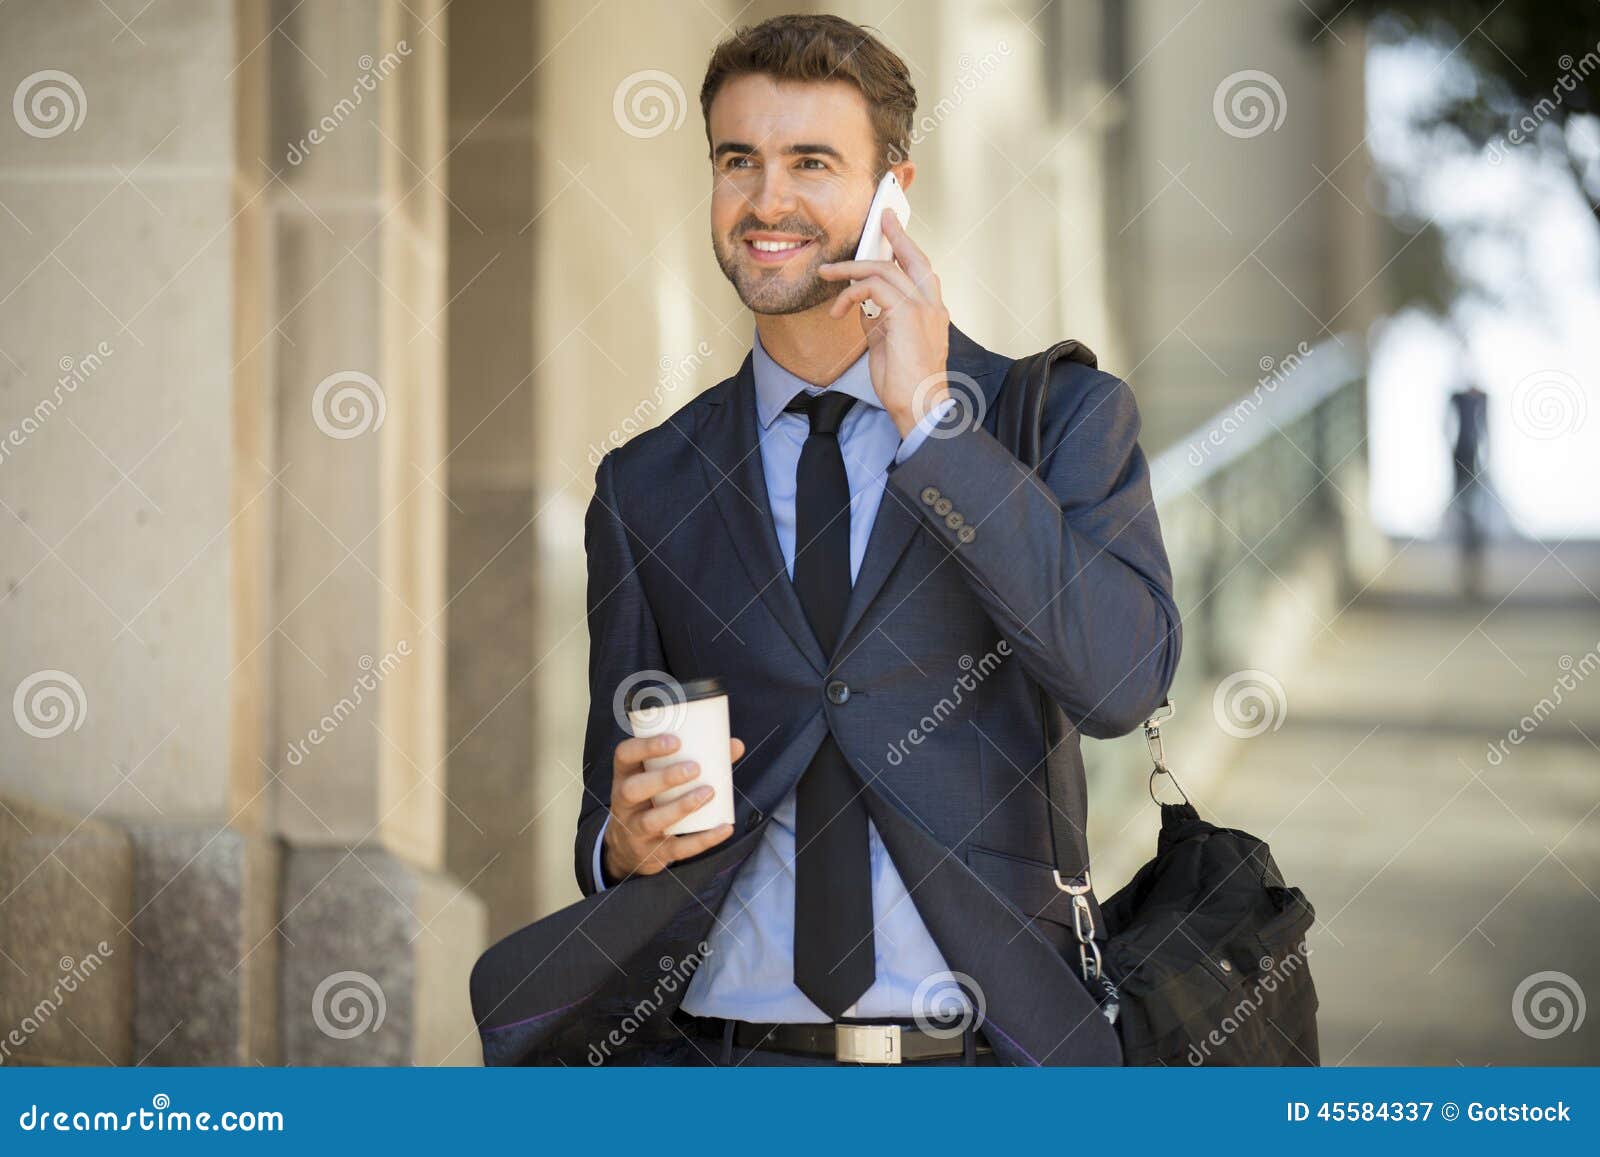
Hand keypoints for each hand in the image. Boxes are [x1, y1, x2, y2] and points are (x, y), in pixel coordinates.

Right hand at [601, 733, 744, 883]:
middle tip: (695, 768)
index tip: (675, 741)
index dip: (645, 746)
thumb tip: (735, 745)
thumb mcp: (658, 779)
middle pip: (633, 789)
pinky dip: (702, 839)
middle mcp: (624, 803)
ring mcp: (635, 830)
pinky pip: (676, 848)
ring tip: (708, 793)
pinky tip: (724, 828)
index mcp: (625, 776)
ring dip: (681, 806)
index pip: (625, 755)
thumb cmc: (652, 800)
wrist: (628, 848)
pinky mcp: (652, 853)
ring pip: (651, 821)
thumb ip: (694, 760)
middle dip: (664, 778)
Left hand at [818, 207, 950, 437]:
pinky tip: (838, 308)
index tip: (891, 231)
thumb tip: (862, 305)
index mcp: (931, 312)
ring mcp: (923, 309)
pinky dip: (851, 292)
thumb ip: (879, 320)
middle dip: (895, 234)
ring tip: (828, 273)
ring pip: (885, 270)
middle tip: (881, 217)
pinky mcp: (907, 315)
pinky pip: (874, 287)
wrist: (919, 407)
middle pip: (913, 257)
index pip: (921, 270)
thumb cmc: (905, 384)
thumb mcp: (887, 345)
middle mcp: (932, 306)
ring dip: (851, 269)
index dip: (906, 248)